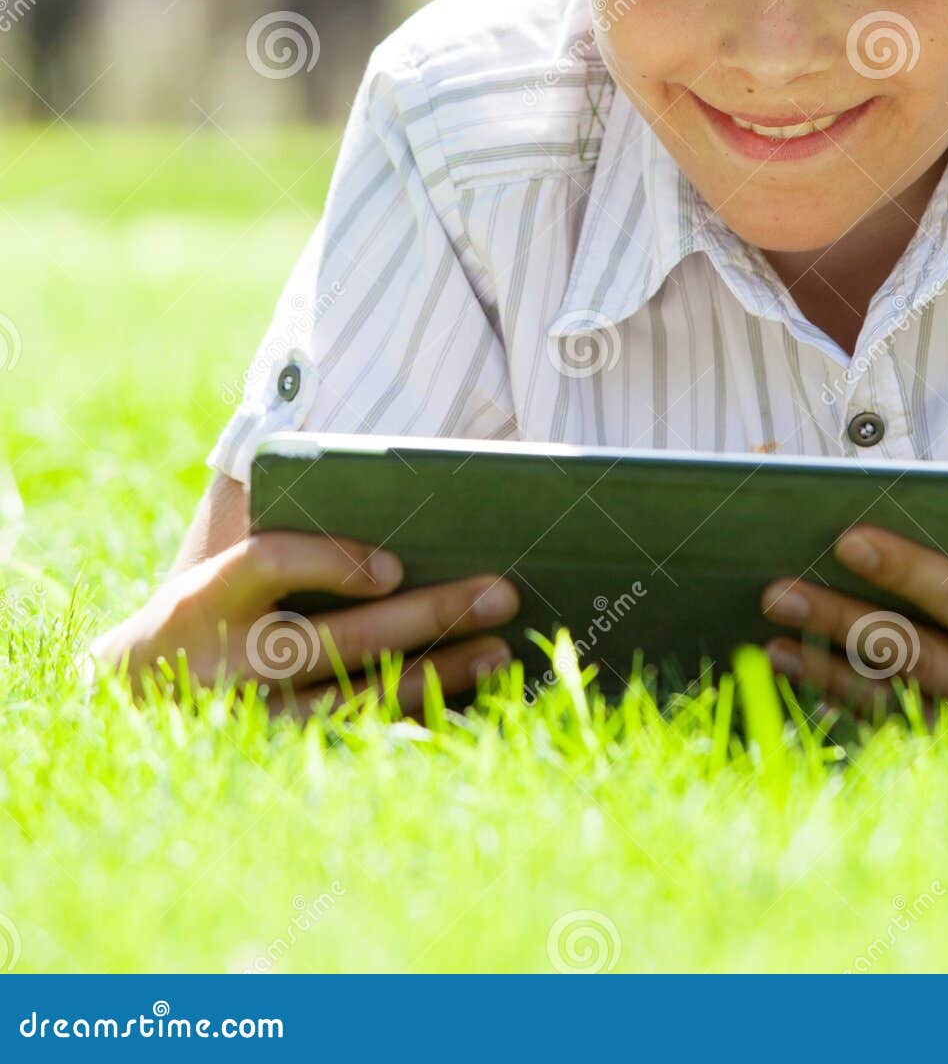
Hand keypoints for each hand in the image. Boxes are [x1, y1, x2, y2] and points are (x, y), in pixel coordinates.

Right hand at [90, 532, 518, 716]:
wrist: (133, 695)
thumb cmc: (208, 608)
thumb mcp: (220, 563)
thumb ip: (281, 533)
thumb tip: (381, 504)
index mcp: (205, 596)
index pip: (267, 565)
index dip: (330, 562)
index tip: (394, 566)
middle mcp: (226, 663)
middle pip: (336, 640)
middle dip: (426, 615)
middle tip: (501, 594)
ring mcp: (252, 720)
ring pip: (355, 698)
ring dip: (435, 673)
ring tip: (500, 648)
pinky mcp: (279, 756)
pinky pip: (357, 741)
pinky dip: (415, 720)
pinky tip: (469, 700)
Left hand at [760, 526, 947, 728]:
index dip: (908, 570)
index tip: (849, 537)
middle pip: (912, 656)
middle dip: (842, 622)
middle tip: (775, 591)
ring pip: (897, 703)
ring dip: (831, 673)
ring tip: (772, 641)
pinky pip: (907, 734)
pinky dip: (854, 708)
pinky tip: (812, 679)